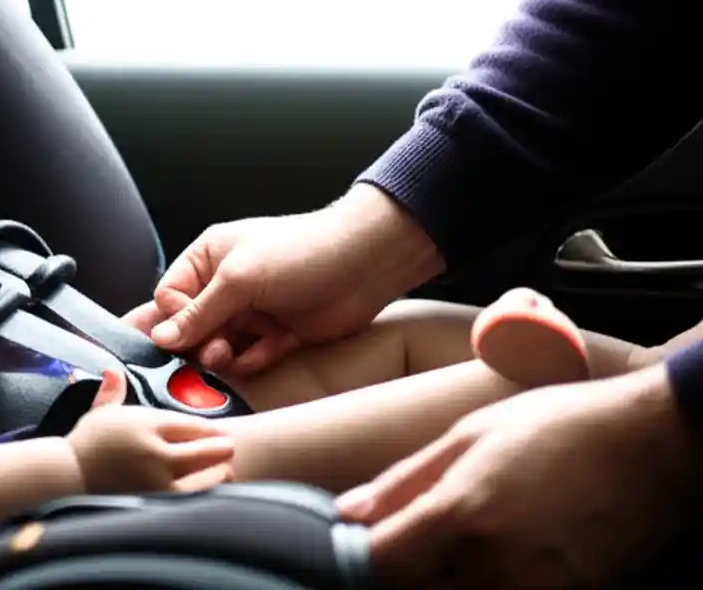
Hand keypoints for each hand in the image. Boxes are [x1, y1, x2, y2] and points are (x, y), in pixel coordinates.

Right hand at [67, 370, 234, 493]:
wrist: (68, 475)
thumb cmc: (84, 443)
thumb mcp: (99, 413)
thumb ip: (112, 392)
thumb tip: (113, 369)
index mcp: (147, 424)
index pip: (189, 425)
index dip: (209, 429)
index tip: (220, 431)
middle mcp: (155, 450)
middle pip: (201, 448)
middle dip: (219, 448)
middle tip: (231, 447)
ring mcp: (156, 478)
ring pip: (200, 476)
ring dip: (217, 472)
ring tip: (228, 471)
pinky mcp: (153, 500)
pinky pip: (187, 499)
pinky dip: (203, 495)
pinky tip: (211, 494)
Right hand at [131, 185, 442, 376]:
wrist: (364, 262)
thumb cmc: (300, 252)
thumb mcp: (239, 278)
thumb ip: (199, 312)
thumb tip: (161, 338)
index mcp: (209, 258)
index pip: (170, 297)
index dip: (174, 318)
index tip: (181, 336)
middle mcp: (227, 285)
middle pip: (193, 326)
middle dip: (196, 343)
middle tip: (207, 352)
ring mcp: (253, 311)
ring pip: (221, 345)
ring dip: (221, 356)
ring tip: (226, 357)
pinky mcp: (278, 334)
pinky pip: (252, 357)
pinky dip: (252, 361)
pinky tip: (259, 356)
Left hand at [337, 367, 701, 587]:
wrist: (652, 446)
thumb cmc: (558, 426)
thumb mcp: (469, 435)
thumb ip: (404, 480)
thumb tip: (349, 512)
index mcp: (463, 513)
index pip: (381, 564)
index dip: (361, 556)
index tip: (361, 542)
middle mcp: (496, 562)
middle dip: (403, 571)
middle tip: (411, 542)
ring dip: (444, 582)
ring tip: (452, 550)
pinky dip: (485, 587)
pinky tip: (488, 560)